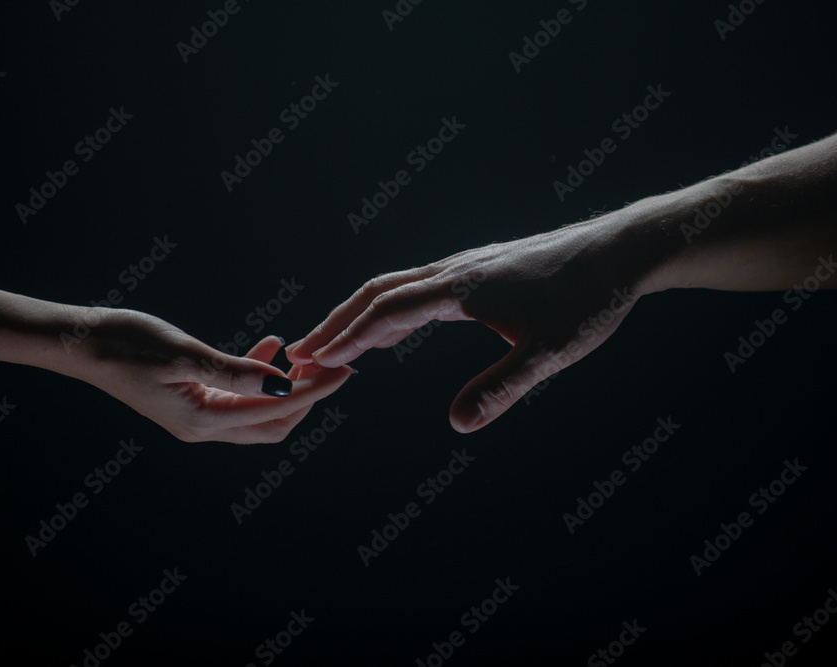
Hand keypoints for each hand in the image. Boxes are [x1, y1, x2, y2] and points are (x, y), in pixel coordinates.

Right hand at [75, 308, 353, 442]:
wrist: (81, 344)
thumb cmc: (125, 343)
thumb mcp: (184, 353)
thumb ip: (235, 371)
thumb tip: (281, 385)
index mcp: (203, 421)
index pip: (275, 412)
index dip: (312, 392)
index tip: (342, 372)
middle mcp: (204, 428)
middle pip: (273, 424)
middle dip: (307, 397)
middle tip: (333, 366)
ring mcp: (198, 418)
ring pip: (259, 412)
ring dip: (285, 388)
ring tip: (308, 358)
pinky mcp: (193, 401)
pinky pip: (239, 397)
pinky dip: (259, 377)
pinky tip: (270, 347)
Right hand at [286, 219, 645, 432]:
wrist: (620, 250)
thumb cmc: (589, 298)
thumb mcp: (550, 352)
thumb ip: (503, 388)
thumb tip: (457, 425)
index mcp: (461, 287)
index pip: (387, 312)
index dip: (347, 339)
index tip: (313, 361)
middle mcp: (453, 270)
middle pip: (377, 291)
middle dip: (336, 323)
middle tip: (301, 352)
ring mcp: (463, 266)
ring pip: (394, 285)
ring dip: (357, 314)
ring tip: (332, 343)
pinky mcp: (476, 268)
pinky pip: (415, 286)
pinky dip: (386, 308)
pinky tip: (390, 330)